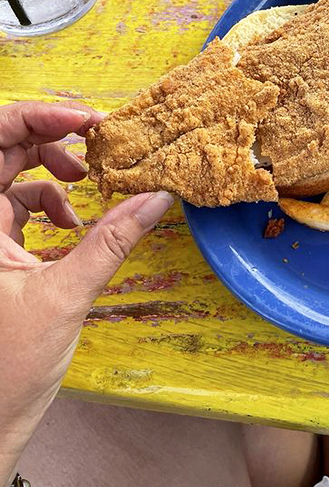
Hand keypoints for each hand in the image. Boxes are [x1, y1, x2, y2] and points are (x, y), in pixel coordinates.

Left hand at [0, 102, 172, 486]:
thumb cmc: (6, 369)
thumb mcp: (65, 296)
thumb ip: (111, 241)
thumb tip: (155, 198)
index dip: (39, 117)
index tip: (87, 119)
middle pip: (5, 151)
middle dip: (52, 140)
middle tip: (97, 143)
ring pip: (12, 176)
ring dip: (52, 173)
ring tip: (87, 184)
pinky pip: (19, 205)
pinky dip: (50, 205)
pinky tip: (72, 226)